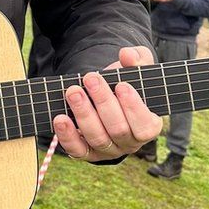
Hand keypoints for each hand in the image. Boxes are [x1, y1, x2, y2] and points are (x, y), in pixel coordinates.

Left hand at [52, 46, 162, 161]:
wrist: (103, 91)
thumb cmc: (123, 82)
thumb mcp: (135, 67)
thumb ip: (137, 59)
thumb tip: (127, 55)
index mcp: (148, 126)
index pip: (145, 127)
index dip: (134, 108)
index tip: (121, 85)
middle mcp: (129, 143)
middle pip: (118, 130)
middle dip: (103, 103)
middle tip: (90, 78)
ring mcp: (107, 150)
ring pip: (97, 138)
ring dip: (84, 114)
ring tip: (73, 91)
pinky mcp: (86, 152)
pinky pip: (77, 150)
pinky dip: (67, 135)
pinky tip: (60, 118)